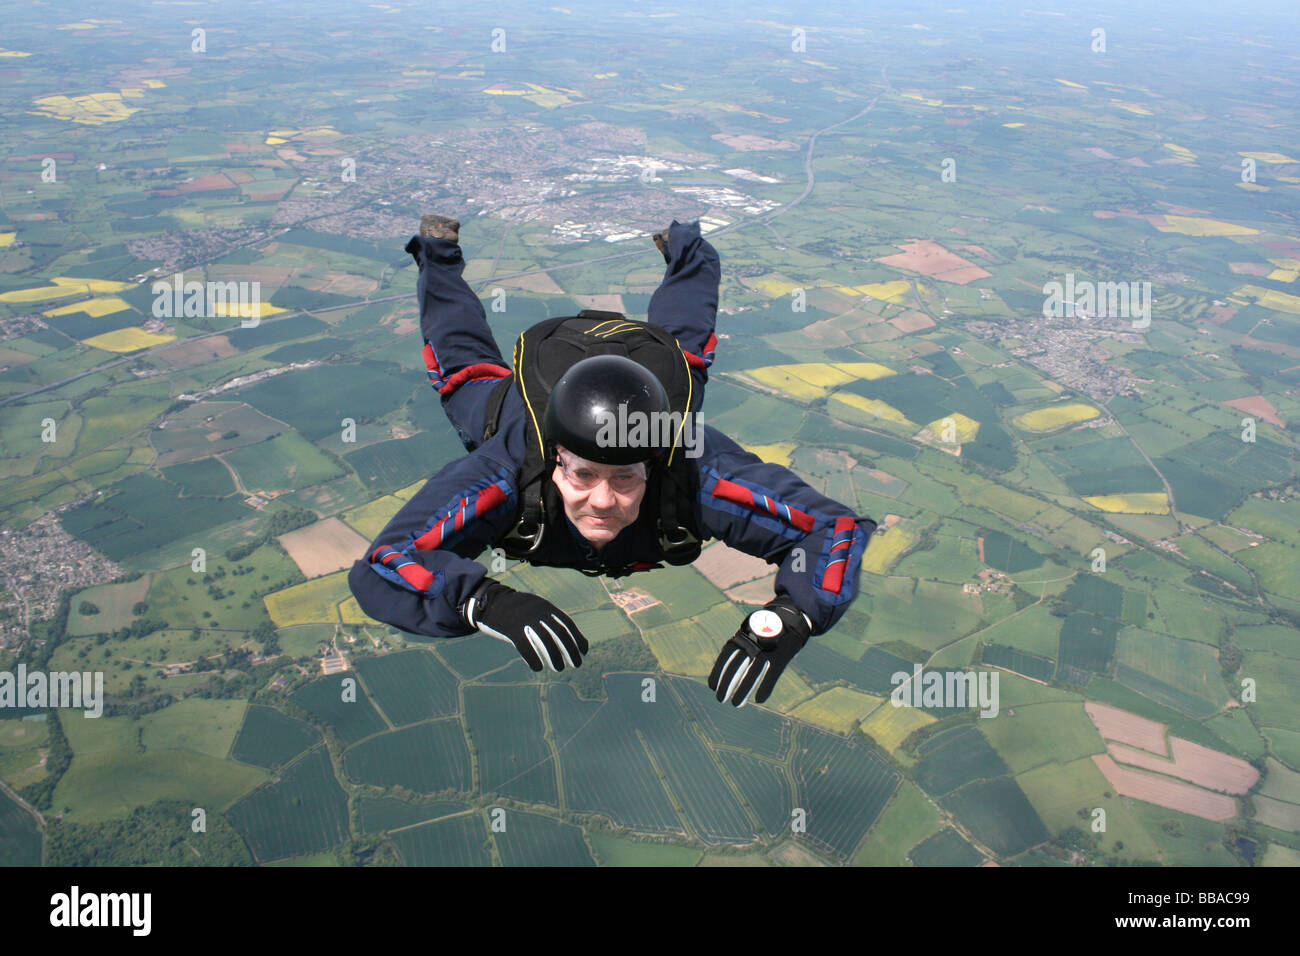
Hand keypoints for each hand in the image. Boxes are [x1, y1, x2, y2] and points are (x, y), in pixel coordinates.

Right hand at [462, 579, 587, 671]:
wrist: (489, 602)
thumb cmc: (515, 609)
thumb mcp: (534, 607)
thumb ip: (548, 617)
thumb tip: (566, 635)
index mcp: (545, 606)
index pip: (567, 622)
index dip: (578, 637)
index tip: (584, 651)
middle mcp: (537, 611)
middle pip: (559, 633)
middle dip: (570, 650)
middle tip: (576, 664)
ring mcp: (524, 620)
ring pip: (545, 641)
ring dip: (555, 657)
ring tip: (559, 668)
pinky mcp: (510, 629)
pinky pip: (525, 647)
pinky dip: (533, 659)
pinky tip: (538, 668)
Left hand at [708, 598, 810, 706]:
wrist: (790, 619)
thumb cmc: (766, 630)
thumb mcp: (750, 634)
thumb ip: (740, 648)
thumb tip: (725, 669)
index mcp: (743, 637)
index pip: (726, 656)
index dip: (717, 672)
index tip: (712, 686)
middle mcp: (753, 643)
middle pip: (736, 667)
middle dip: (726, 684)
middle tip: (720, 699)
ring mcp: (768, 650)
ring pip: (752, 674)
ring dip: (743, 691)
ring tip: (735, 704)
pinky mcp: (782, 657)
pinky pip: (772, 675)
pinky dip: (765, 688)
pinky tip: (759, 699)